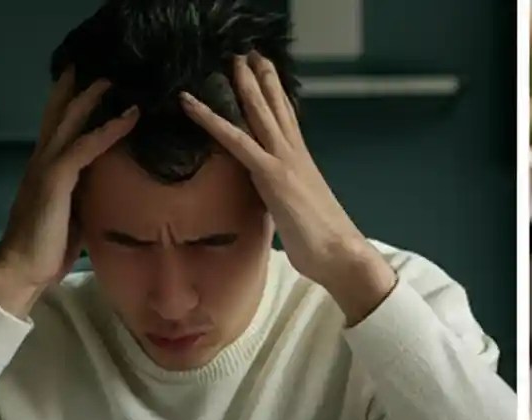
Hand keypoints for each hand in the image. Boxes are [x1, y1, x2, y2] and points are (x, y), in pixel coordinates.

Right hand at [0, 69, 138, 316]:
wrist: (24, 269)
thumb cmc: (50, 246)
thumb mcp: (76, 212)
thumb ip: (87, 192)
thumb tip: (112, 187)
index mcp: (46, 168)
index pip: (58, 126)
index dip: (70, 103)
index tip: (87, 82)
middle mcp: (43, 160)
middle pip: (60, 113)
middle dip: (77, 88)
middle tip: (97, 66)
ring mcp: (47, 168)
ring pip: (70, 122)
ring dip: (94, 99)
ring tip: (115, 80)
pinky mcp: (55, 180)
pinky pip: (85, 148)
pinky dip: (108, 131)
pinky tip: (128, 117)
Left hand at [179, 52, 394, 320]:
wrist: (341, 254)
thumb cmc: (323, 245)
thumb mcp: (299, 218)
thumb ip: (285, 204)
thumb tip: (278, 208)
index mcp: (301, 164)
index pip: (287, 122)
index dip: (276, 97)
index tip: (267, 76)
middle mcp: (295, 155)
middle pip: (275, 108)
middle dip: (262, 79)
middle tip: (249, 54)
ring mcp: (284, 161)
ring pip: (259, 112)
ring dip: (244, 84)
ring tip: (232, 59)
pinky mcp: (271, 174)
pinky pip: (235, 140)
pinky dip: (210, 119)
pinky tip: (190, 103)